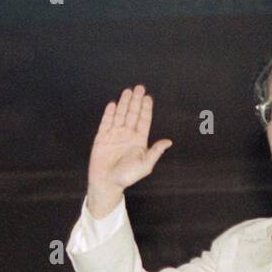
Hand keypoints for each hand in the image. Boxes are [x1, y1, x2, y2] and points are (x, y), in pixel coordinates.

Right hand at [86, 84, 172, 217]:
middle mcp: (127, 135)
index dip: (146, 109)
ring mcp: (114, 135)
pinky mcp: (102, 138)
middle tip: (139, 88)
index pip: (143, 121)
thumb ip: (155, 152)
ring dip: (124, 103)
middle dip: (136, 101)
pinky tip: (113, 104)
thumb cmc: (126, 177)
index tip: (148, 97)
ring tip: (127, 91)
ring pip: (120, 115)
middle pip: (132, 114)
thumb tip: (168, 142)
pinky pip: (106, 123)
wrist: (106, 183)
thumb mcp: (145, 165)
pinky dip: (109, 113)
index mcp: (138, 140)